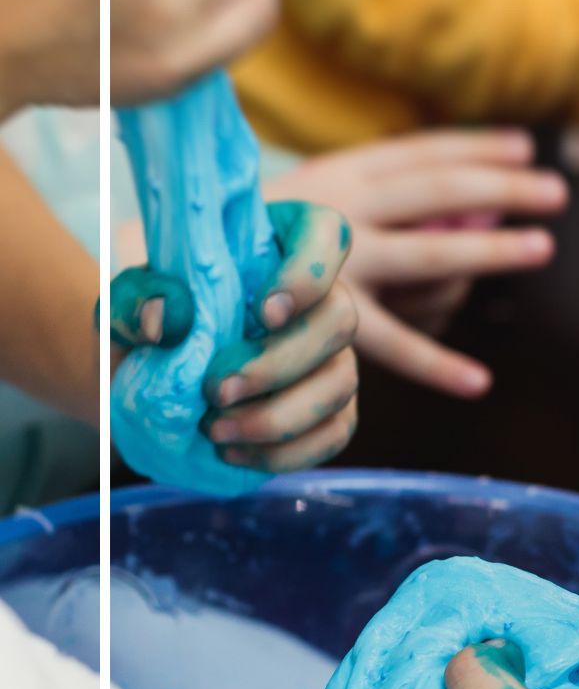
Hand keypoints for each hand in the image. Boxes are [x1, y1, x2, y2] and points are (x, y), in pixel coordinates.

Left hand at [112, 201, 359, 472]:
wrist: (152, 380)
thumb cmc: (155, 323)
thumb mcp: (128, 301)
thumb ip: (137, 299)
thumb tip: (164, 317)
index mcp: (282, 246)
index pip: (326, 234)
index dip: (308, 273)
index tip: (263, 311)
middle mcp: (321, 300)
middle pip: (340, 321)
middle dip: (278, 364)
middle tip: (216, 390)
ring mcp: (333, 358)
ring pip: (340, 384)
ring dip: (278, 417)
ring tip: (215, 431)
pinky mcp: (331, 410)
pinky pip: (334, 433)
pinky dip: (286, 452)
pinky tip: (234, 454)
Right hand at [263, 130, 568, 397]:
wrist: (172, 291)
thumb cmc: (248, 253)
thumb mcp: (303, 211)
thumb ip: (361, 207)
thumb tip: (448, 210)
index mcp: (334, 176)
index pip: (418, 153)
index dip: (475, 146)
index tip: (526, 145)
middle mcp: (339, 209)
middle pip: (439, 191)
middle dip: (502, 186)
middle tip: (555, 191)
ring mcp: (336, 263)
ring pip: (430, 255)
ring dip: (488, 252)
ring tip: (539, 248)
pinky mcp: (328, 319)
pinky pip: (395, 344)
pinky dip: (438, 365)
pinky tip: (478, 382)